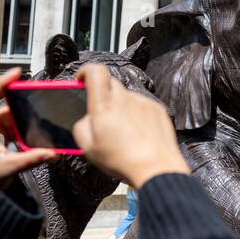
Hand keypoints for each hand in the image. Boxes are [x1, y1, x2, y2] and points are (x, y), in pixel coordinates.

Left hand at [0, 68, 58, 185]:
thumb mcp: (8, 168)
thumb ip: (31, 159)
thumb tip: (53, 154)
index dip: (1, 83)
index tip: (16, 72)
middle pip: (3, 108)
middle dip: (21, 108)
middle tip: (37, 104)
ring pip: (8, 119)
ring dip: (22, 123)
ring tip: (36, 127)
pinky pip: (9, 127)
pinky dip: (20, 130)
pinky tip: (30, 137)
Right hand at [72, 64, 189, 188]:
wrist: (156, 167)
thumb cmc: (122, 160)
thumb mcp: (88, 148)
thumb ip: (82, 126)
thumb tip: (87, 118)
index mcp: (104, 106)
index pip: (95, 71)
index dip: (86, 71)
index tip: (82, 79)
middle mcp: (124, 99)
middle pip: (110, 84)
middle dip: (103, 95)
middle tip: (102, 114)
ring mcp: (143, 102)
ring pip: (127, 96)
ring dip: (121, 107)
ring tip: (123, 131)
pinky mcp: (157, 108)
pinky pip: (142, 105)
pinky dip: (136, 114)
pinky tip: (137, 133)